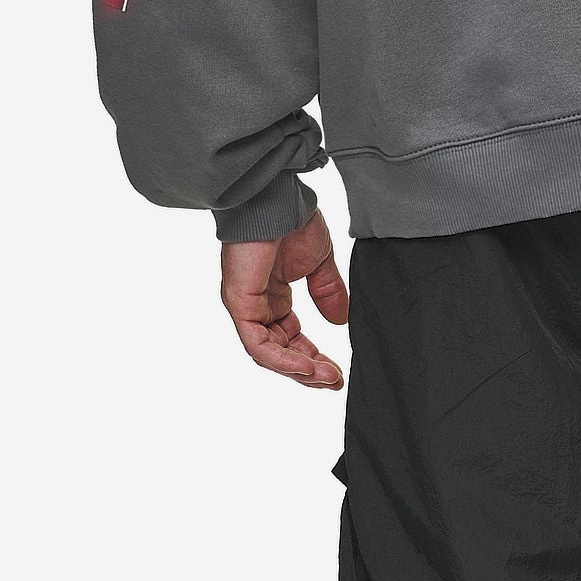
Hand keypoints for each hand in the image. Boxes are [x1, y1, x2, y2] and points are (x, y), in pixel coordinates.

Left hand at [220, 212, 349, 389]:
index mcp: (272, 295)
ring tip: (326, 378)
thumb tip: (341, 321)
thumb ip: (328, 292)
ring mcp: (245, 306)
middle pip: (279, 352)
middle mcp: (257, 305)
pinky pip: (257, 344)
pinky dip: (282, 359)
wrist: (277, 198)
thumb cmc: (292, 220)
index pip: (290, 338)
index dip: (314, 356)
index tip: (337, 371)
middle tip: (334, 381)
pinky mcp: (239, 304)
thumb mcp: (319, 263)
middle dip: (308, 370)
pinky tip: (307, 366)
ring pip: (268, 354)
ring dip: (298, 370)